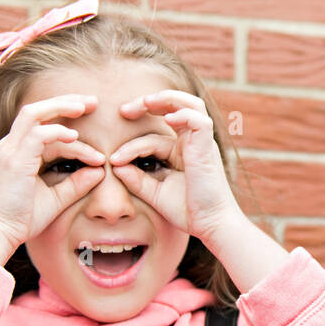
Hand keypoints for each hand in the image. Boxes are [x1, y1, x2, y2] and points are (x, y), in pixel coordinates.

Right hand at [0, 94, 105, 255]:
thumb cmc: (21, 219)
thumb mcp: (55, 199)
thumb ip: (76, 184)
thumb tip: (100, 172)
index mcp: (18, 152)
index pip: (43, 125)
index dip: (70, 126)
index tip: (97, 141)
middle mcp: (11, 146)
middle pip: (36, 110)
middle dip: (65, 101)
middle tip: (93, 101)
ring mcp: (10, 150)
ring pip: (34, 114)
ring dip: (62, 107)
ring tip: (86, 107)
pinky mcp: (15, 160)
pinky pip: (37, 135)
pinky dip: (58, 133)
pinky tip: (75, 138)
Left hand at [110, 89, 242, 241]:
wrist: (211, 226)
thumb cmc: (188, 211)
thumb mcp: (155, 193)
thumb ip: (136, 179)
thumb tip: (115, 165)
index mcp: (181, 151)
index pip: (153, 136)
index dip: (131, 144)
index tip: (113, 158)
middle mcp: (192, 142)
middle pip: (174, 106)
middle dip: (148, 103)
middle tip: (124, 111)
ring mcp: (201, 143)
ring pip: (190, 104)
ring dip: (166, 99)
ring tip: (145, 103)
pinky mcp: (207, 147)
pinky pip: (198, 120)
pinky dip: (183, 114)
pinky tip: (166, 119)